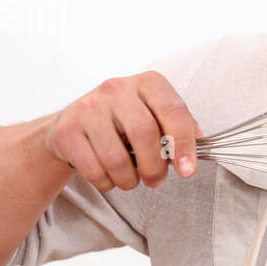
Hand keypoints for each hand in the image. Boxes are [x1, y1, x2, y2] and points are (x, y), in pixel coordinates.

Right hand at [44, 70, 202, 191]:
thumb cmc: (125, 122)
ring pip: (116, 158)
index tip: (188, 171)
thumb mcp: (155, 115)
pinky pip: (93, 169)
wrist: (75, 123)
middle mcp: (116, 88)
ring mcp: (88, 107)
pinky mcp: (66, 129)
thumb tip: (200, 141)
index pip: (173, 111)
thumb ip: (179, 126)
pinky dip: (106, 182)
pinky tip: (109, 176)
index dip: (184, 144)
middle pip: (144, 134)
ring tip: (131, 180)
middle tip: (156, 181)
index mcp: (147, 83)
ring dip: (129, 180)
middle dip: (154, 168)